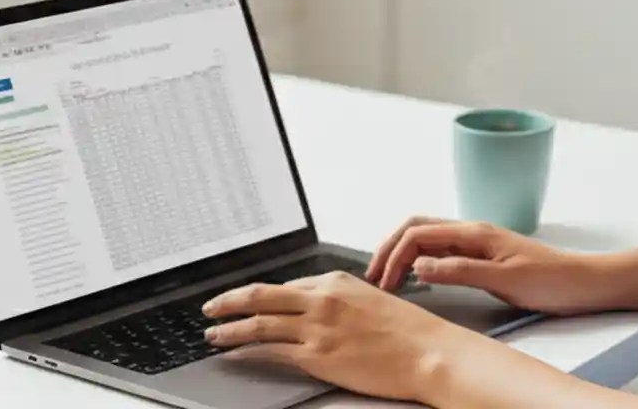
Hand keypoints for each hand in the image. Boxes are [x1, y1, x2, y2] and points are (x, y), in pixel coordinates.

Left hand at [202, 272, 472, 402]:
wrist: (428, 352)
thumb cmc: (409, 331)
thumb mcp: (371, 301)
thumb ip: (339, 302)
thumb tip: (315, 310)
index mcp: (336, 280)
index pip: (286, 286)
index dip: (259, 294)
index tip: (245, 299)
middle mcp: (322, 299)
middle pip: (260, 295)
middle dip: (228, 301)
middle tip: (209, 307)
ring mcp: (317, 328)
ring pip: (258, 324)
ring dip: (229, 329)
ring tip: (213, 334)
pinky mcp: (317, 356)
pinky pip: (270, 351)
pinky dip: (246, 351)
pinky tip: (235, 353)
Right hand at [366, 217, 601, 315]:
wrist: (583, 283)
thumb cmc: (551, 280)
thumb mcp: (504, 279)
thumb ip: (460, 270)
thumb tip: (418, 265)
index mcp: (475, 232)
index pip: (419, 234)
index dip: (394, 255)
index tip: (384, 282)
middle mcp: (472, 232)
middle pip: (418, 228)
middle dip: (390, 248)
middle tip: (374, 276)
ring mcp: (477, 243)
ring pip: (428, 239)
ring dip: (403, 253)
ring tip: (387, 277)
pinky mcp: (482, 256)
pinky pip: (442, 251)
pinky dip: (420, 260)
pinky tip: (416, 276)